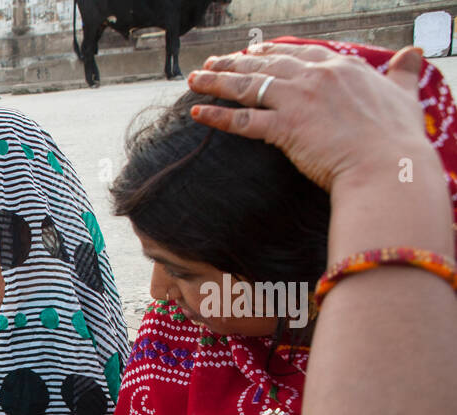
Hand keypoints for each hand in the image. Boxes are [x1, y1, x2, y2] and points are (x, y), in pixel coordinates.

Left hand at [187, 43, 435, 192]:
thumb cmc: (399, 139)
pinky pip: (243, 120)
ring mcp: (299, 100)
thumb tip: (415, 54)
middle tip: (212, 63)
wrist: (388, 166)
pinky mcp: (286, 127)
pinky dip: (217, 115)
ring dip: (217, 80)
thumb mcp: (405, 96)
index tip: (254, 52)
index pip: (301, 53)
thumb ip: (403, 74)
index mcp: (343, 68)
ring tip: (194, 79)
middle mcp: (317, 77)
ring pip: (249, 85)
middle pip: (266, 64)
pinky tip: (196, 112)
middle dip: (235, 62)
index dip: (272, 52)